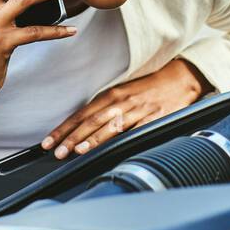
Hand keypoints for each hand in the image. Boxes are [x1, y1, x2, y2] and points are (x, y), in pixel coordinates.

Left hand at [41, 57, 213, 159]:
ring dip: (89, 140)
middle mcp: (121, 101)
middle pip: (90, 121)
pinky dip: (116, 139)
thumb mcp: (125, 93)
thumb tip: (85, 128)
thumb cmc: (151, 87)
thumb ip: (107, 109)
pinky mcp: (152, 119)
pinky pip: (132, 130)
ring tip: (73, 152)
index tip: (48, 141)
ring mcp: (136, 110)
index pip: (82, 114)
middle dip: (71, 137)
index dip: (64, 128)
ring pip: (107, 126)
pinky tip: (107, 148)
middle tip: (55, 151)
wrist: (181, 78)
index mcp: (112, 94)